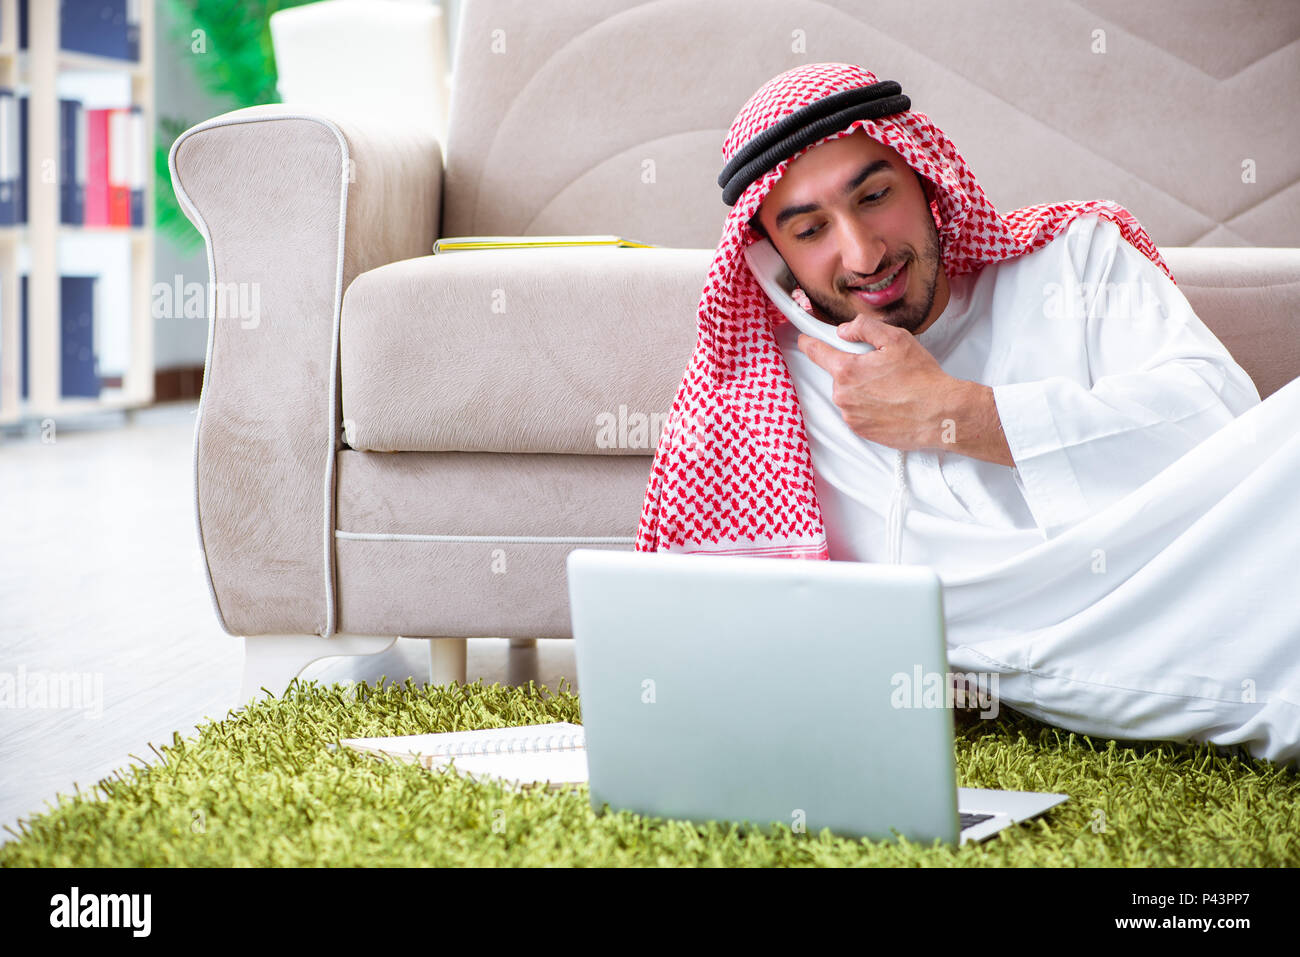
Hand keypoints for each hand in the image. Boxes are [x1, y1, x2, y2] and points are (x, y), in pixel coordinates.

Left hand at [796, 314, 962, 450]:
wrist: (940, 414)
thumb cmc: (922, 378)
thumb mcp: (896, 339)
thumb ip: (864, 327)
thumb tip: (844, 331)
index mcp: (847, 370)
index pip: (816, 352)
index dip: (810, 342)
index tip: (805, 339)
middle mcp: (843, 395)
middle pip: (839, 374)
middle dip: (855, 368)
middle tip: (882, 367)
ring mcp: (851, 416)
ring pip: (849, 394)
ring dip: (863, 388)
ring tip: (891, 388)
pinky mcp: (861, 431)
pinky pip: (858, 412)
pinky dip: (869, 406)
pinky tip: (890, 402)